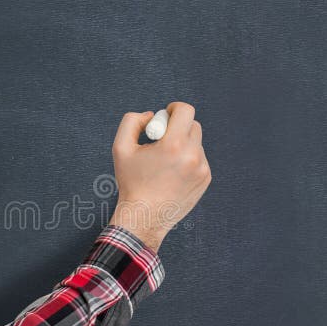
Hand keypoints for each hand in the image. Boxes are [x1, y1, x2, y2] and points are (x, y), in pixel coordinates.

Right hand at [108, 102, 210, 251]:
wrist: (145, 216)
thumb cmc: (131, 182)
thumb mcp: (121, 148)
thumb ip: (131, 122)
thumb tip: (151, 115)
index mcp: (173, 145)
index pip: (186, 111)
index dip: (174, 108)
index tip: (167, 115)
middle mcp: (192, 155)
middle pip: (193, 125)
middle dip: (178, 126)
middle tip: (162, 139)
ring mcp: (202, 168)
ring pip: (196, 143)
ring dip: (183, 144)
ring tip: (165, 163)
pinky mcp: (205, 179)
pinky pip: (199, 159)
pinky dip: (188, 160)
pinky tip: (172, 174)